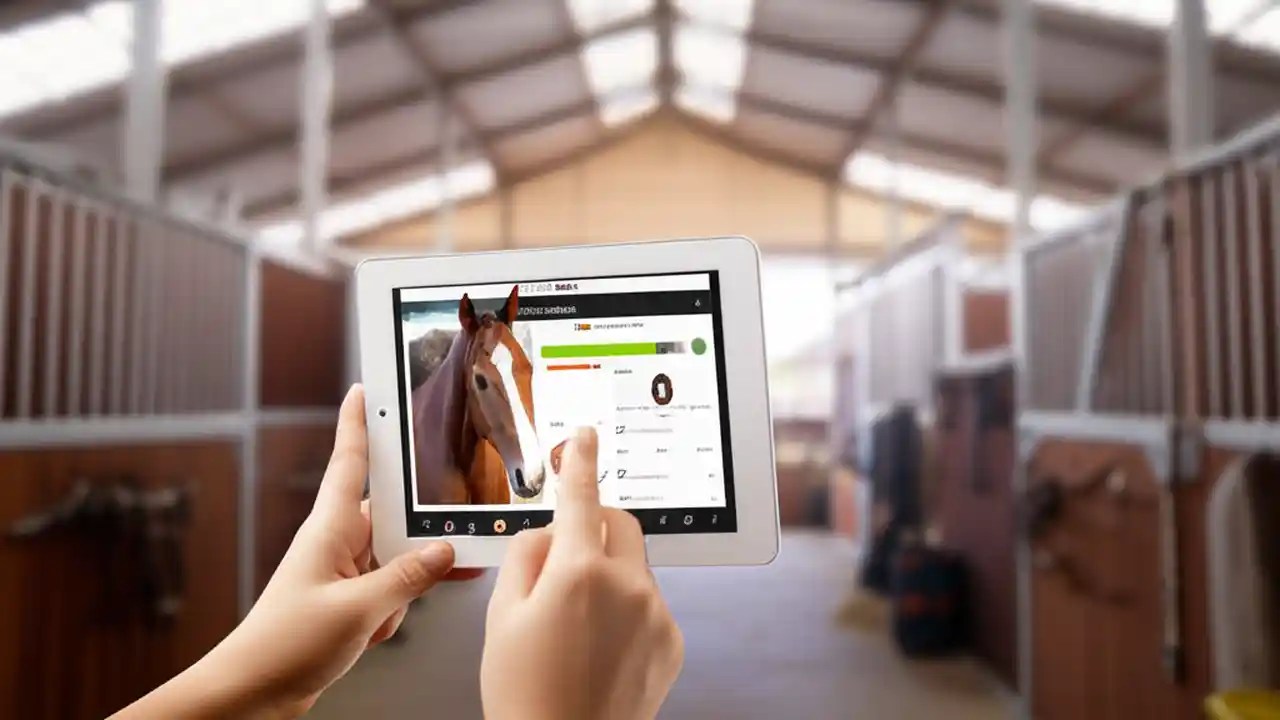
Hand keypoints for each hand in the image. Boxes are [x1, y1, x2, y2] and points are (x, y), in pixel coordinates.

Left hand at [113, 384, 456, 718]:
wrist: (254, 692)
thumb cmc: (282, 646)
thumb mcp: (358, 610)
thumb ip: (408, 578)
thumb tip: (445, 551)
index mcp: (329, 529)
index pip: (349, 460)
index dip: (358, 422)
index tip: (366, 388)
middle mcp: (337, 542)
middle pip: (392, 514)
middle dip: (413, 541)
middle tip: (433, 547)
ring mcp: (343, 570)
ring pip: (397, 557)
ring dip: (400, 588)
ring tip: (380, 617)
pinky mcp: (349, 597)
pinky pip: (390, 587)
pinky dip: (393, 608)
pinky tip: (379, 629)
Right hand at [481, 428, 683, 719]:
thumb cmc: (525, 696)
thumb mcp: (500, 618)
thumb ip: (525, 558)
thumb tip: (546, 533)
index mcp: (579, 572)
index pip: (581, 497)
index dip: (581, 461)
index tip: (586, 439)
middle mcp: (627, 586)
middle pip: (619, 523)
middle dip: (594, 525)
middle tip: (564, 556)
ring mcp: (655, 613)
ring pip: (634, 565)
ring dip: (609, 573)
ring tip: (574, 627)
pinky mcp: (671, 640)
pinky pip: (649, 602)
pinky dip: (626, 608)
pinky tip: (598, 646)